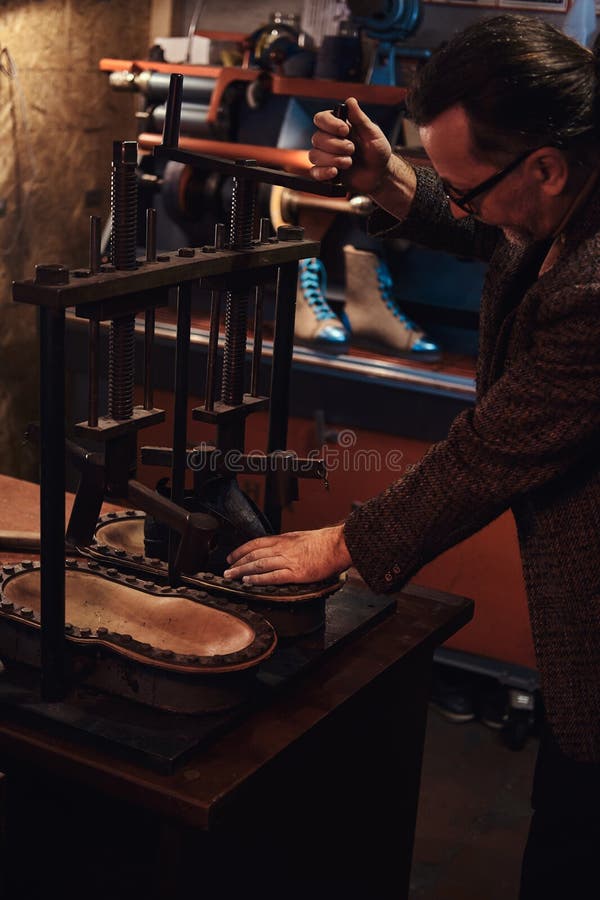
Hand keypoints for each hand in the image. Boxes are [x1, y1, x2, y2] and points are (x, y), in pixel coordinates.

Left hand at [223, 524, 352, 585]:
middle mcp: (282, 548)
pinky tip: (248, 583)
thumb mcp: (300, 538)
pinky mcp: (296, 573)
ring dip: (242, 571)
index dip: (240, 550)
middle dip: (237, 563)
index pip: (256, 543)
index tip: (231, 557)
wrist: (339, 544)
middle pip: (253, 555)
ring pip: (259, 565)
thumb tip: (277, 550)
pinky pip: (272, 577)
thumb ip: (287, 544)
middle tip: (226, 571)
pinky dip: (258, 580)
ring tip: (232, 577)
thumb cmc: (324, 542)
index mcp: (284, 540)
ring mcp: (288, 560)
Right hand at [308, 96, 391, 195]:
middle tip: (352, 149)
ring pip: (315, 155)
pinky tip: (335, 172)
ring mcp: (326, 156)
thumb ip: (360, 118)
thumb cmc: (378, 151)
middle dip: (336, 145)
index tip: (345, 130)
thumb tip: (350, 100)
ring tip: (349, 163)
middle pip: (317, 138)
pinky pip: (314, 172)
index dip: (330, 124)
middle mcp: (329, 139)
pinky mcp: (326, 172)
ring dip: (333, 159)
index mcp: (338, 125)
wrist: (380, 174)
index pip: (321, 119)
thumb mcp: (372, 133)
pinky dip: (323, 172)